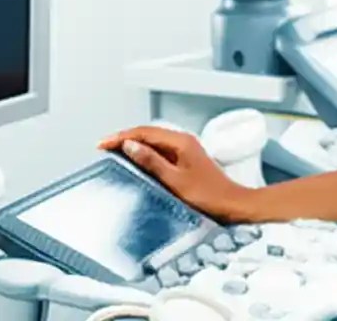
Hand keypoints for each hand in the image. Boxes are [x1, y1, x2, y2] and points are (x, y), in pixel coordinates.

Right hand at [98, 126, 254, 223]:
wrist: (233, 204)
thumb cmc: (209, 196)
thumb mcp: (175, 180)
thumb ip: (151, 162)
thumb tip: (130, 146)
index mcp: (181, 142)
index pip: (144, 132)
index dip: (121, 137)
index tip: (103, 144)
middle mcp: (183, 142)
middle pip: (148, 134)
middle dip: (124, 138)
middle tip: (104, 147)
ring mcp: (185, 150)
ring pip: (153, 142)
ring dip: (133, 145)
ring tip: (114, 152)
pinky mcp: (186, 160)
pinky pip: (160, 151)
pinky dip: (145, 154)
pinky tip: (136, 162)